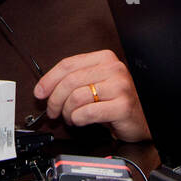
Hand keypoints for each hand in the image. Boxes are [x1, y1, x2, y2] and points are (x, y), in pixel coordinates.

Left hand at [34, 50, 150, 141]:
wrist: (141, 118)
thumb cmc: (116, 101)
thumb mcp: (95, 83)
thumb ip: (75, 79)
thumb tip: (45, 88)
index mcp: (104, 59)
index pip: (68, 64)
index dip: (49, 79)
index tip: (39, 92)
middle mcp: (113, 69)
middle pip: (70, 81)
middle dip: (54, 100)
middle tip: (52, 111)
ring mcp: (119, 86)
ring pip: (76, 97)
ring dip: (67, 112)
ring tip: (69, 117)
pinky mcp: (122, 105)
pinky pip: (87, 112)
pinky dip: (78, 119)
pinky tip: (80, 121)